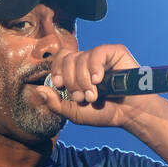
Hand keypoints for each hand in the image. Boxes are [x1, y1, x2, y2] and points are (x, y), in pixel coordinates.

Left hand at [32, 43, 150, 128]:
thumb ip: (56, 103)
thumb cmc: (104, 112)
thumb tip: (39, 90)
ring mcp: (100, 55)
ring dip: (84, 81)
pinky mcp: (114, 52)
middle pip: (68, 59)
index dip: (57, 71)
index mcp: (76, 72)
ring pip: (81, 58)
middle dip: (72, 82)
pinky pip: (97, 53)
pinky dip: (95, 68)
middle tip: (83, 97)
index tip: (60, 85)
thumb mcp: (75, 112)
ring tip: (94, 96)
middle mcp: (86, 61)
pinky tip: (98, 80)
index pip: (59, 60)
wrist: (128, 114)